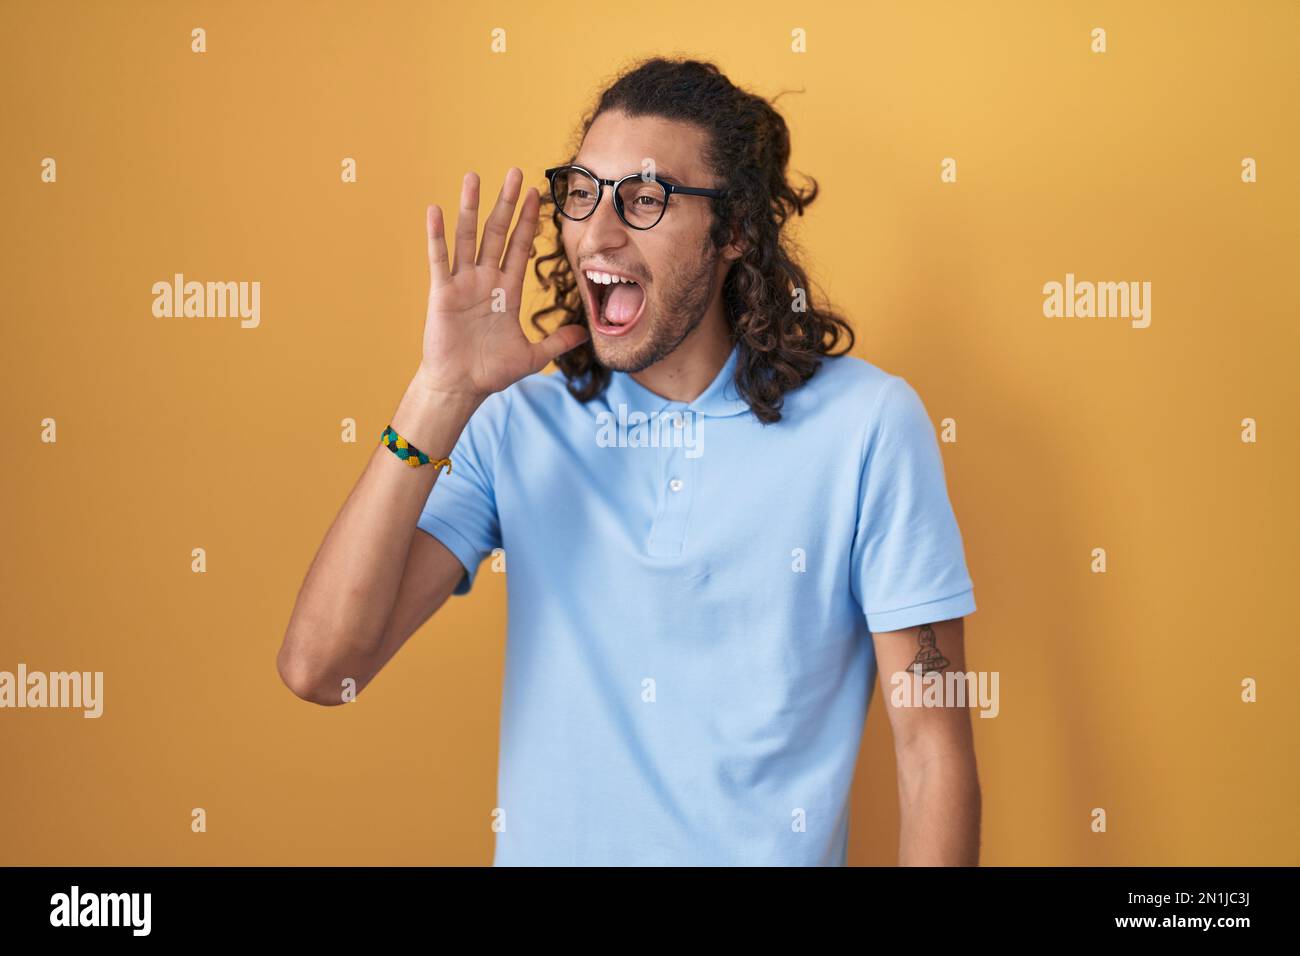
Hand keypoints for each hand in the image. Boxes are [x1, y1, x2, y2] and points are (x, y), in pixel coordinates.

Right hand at [415, 168, 588, 398]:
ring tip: (473, 177)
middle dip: (506, 203)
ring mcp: (462, 284)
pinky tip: (435, 210)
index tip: (536, 195)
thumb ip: (556, 342)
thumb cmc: (490, 372)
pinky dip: (436, 235)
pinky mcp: (442, 293)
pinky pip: (439, 259)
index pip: (520, 247)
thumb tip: (585, 334)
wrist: (460, 388)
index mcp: (507, 290)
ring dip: (470, 207)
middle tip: (515, 173)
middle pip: (497, 233)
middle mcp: (485, 280)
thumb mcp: (531, 356)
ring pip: (467, 237)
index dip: (528, 221)